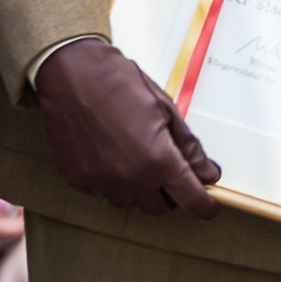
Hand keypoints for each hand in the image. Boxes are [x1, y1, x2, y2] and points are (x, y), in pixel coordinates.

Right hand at [32, 38, 220, 215]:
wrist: (72, 74)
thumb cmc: (119, 83)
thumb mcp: (165, 110)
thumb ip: (188, 148)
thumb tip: (208, 172)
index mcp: (159, 160)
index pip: (192, 201)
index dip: (204, 206)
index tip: (207, 205)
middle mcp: (131, 179)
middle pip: (159, 208)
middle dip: (168, 194)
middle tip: (166, 169)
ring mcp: (102, 182)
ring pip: (129, 201)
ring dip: (138, 188)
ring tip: (132, 155)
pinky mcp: (79, 180)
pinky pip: (102, 191)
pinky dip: (111, 180)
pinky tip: (108, 153)